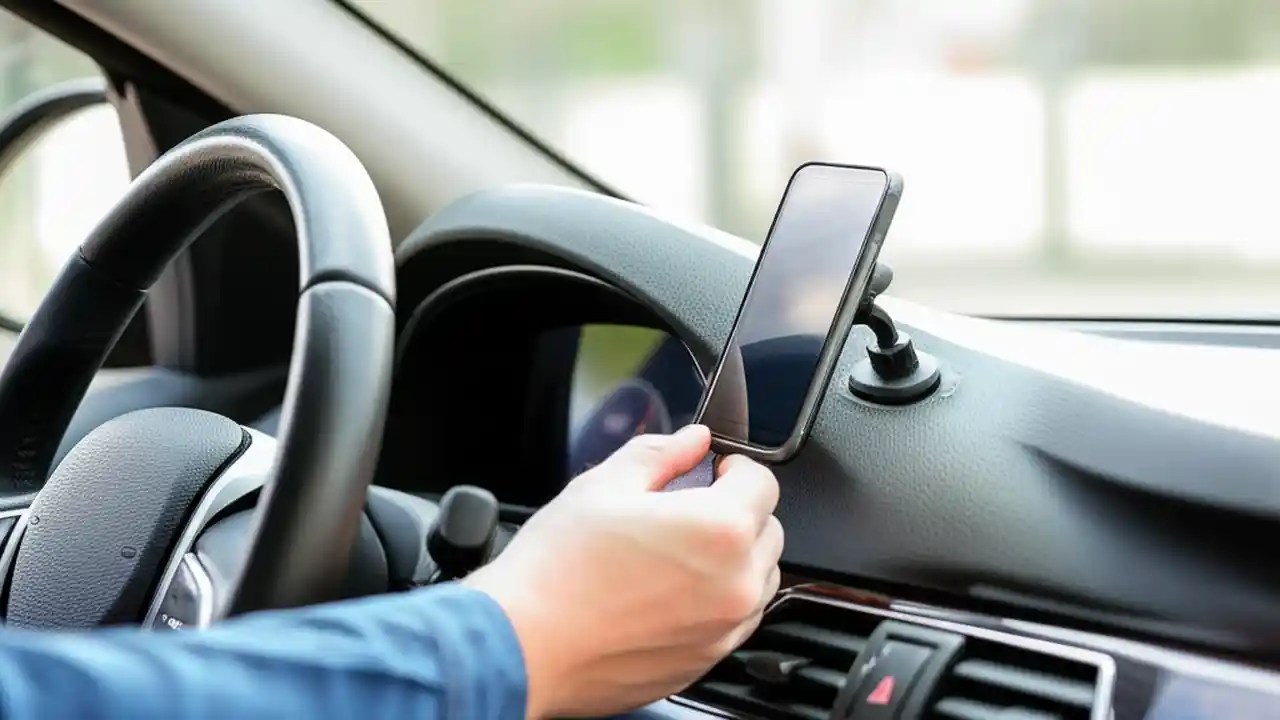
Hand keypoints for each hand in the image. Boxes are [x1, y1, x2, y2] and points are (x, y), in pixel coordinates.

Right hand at [464, 425, 782, 718]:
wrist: (521, 646)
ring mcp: (723, 629)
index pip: (763, 482)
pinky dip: (719, 599)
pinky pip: (735, 620)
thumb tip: (693, 441)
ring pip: (759, 579)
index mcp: (719, 529)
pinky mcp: (705, 661)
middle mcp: (735, 584)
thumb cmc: (555, 570)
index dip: (735, 467)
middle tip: (688, 508)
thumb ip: (661, 454)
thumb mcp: (603, 485)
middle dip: (738, 511)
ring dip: (735, 558)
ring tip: (677, 552)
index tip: (711, 469)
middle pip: (769, 531)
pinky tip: (669, 590)